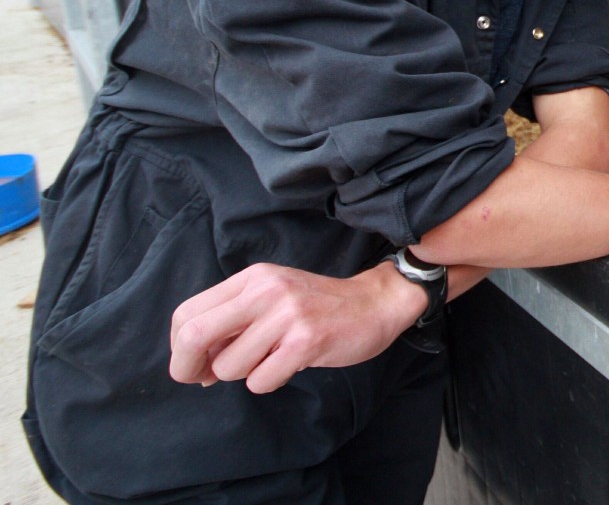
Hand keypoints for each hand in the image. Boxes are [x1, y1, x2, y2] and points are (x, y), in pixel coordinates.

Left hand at [168, 262, 426, 393]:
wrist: (376, 303)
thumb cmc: (319, 307)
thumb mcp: (272, 299)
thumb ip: (234, 324)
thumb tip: (196, 367)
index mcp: (251, 279)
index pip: (186, 314)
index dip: (179, 348)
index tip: (195, 364)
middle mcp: (265, 290)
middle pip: (194, 335)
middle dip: (188, 368)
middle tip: (204, 379)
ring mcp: (286, 314)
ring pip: (228, 366)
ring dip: (242, 375)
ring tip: (270, 360)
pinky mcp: (306, 340)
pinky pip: (260, 380)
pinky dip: (268, 382)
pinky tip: (290, 365)